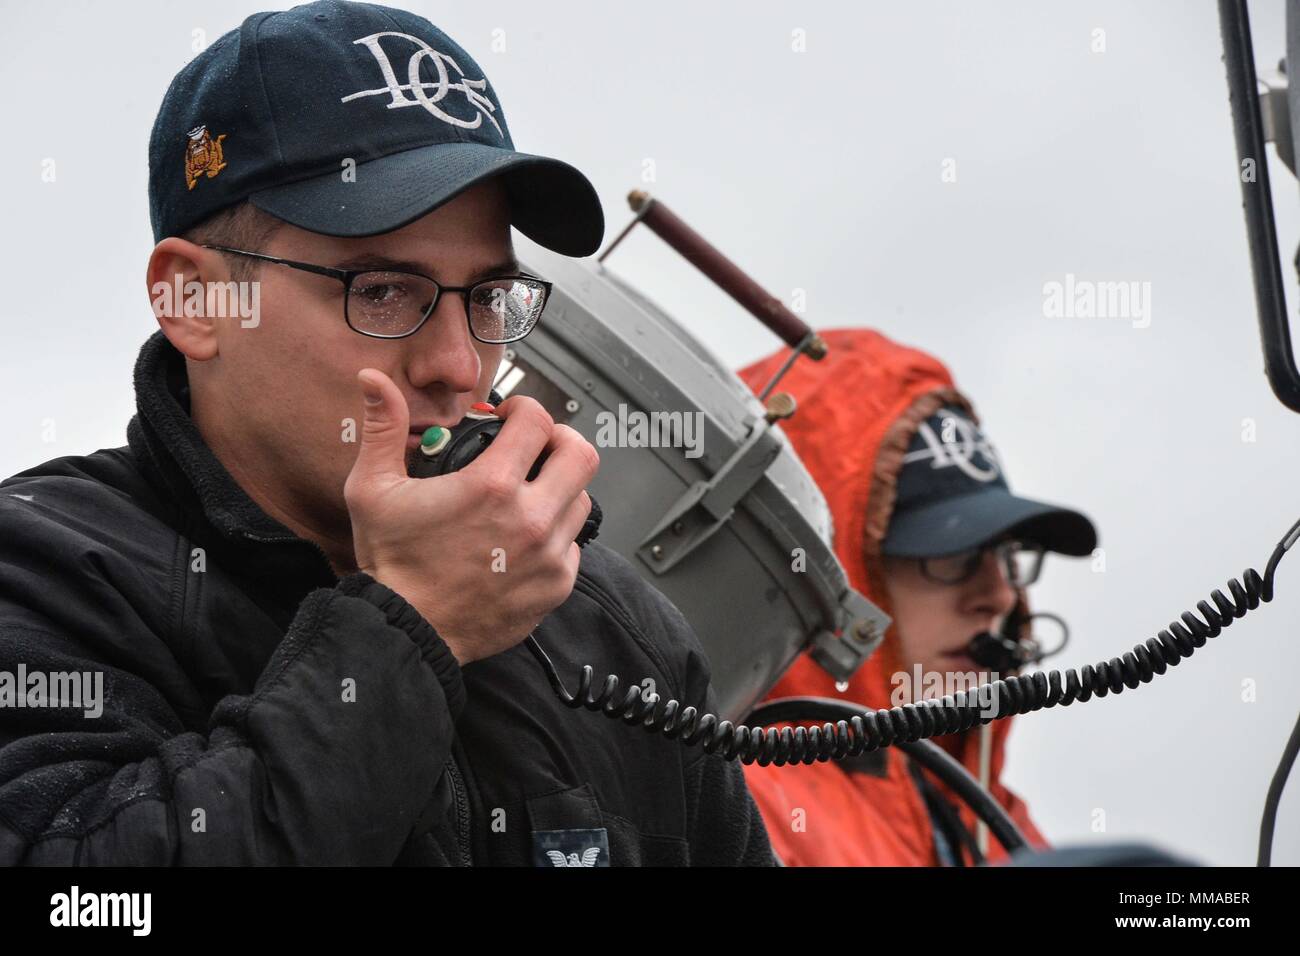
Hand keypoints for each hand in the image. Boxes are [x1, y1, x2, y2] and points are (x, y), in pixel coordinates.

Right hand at [344, 369, 597, 664]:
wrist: (407, 632)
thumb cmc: (391, 565)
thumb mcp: (373, 490)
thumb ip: (383, 429)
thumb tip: (374, 382)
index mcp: (490, 486)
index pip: (538, 420)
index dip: (523, 409)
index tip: (509, 417)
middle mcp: (529, 518)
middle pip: (581, 454)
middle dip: (559, 441)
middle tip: (535, 448)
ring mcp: (549, 554)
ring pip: (581, 498)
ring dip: (560, 487)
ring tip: (527, 493)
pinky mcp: (557, 585)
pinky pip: (574, 544)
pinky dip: (556, 533)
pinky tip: (524, 536)